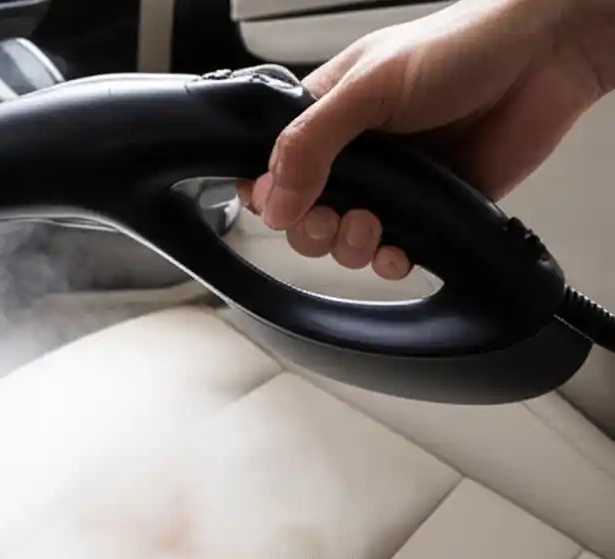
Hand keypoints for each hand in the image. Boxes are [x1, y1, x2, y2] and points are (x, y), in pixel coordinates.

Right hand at [239, 0, 614, 278]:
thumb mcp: (368, 86)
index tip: (276, 204)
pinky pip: (393, 253)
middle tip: (330, 218)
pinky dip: (388, 262)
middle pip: (301, 214)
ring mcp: (390, 186)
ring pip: (342, 240)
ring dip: (348, 247)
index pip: (270, 166)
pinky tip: (397, 251)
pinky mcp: (428, 211)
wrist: (541, 62)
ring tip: (370, 226)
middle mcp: (354, 155)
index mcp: (324, 115)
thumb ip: (312, 142)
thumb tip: (273, 200)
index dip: (266, 193)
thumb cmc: (458, 48)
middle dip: (309, 228)